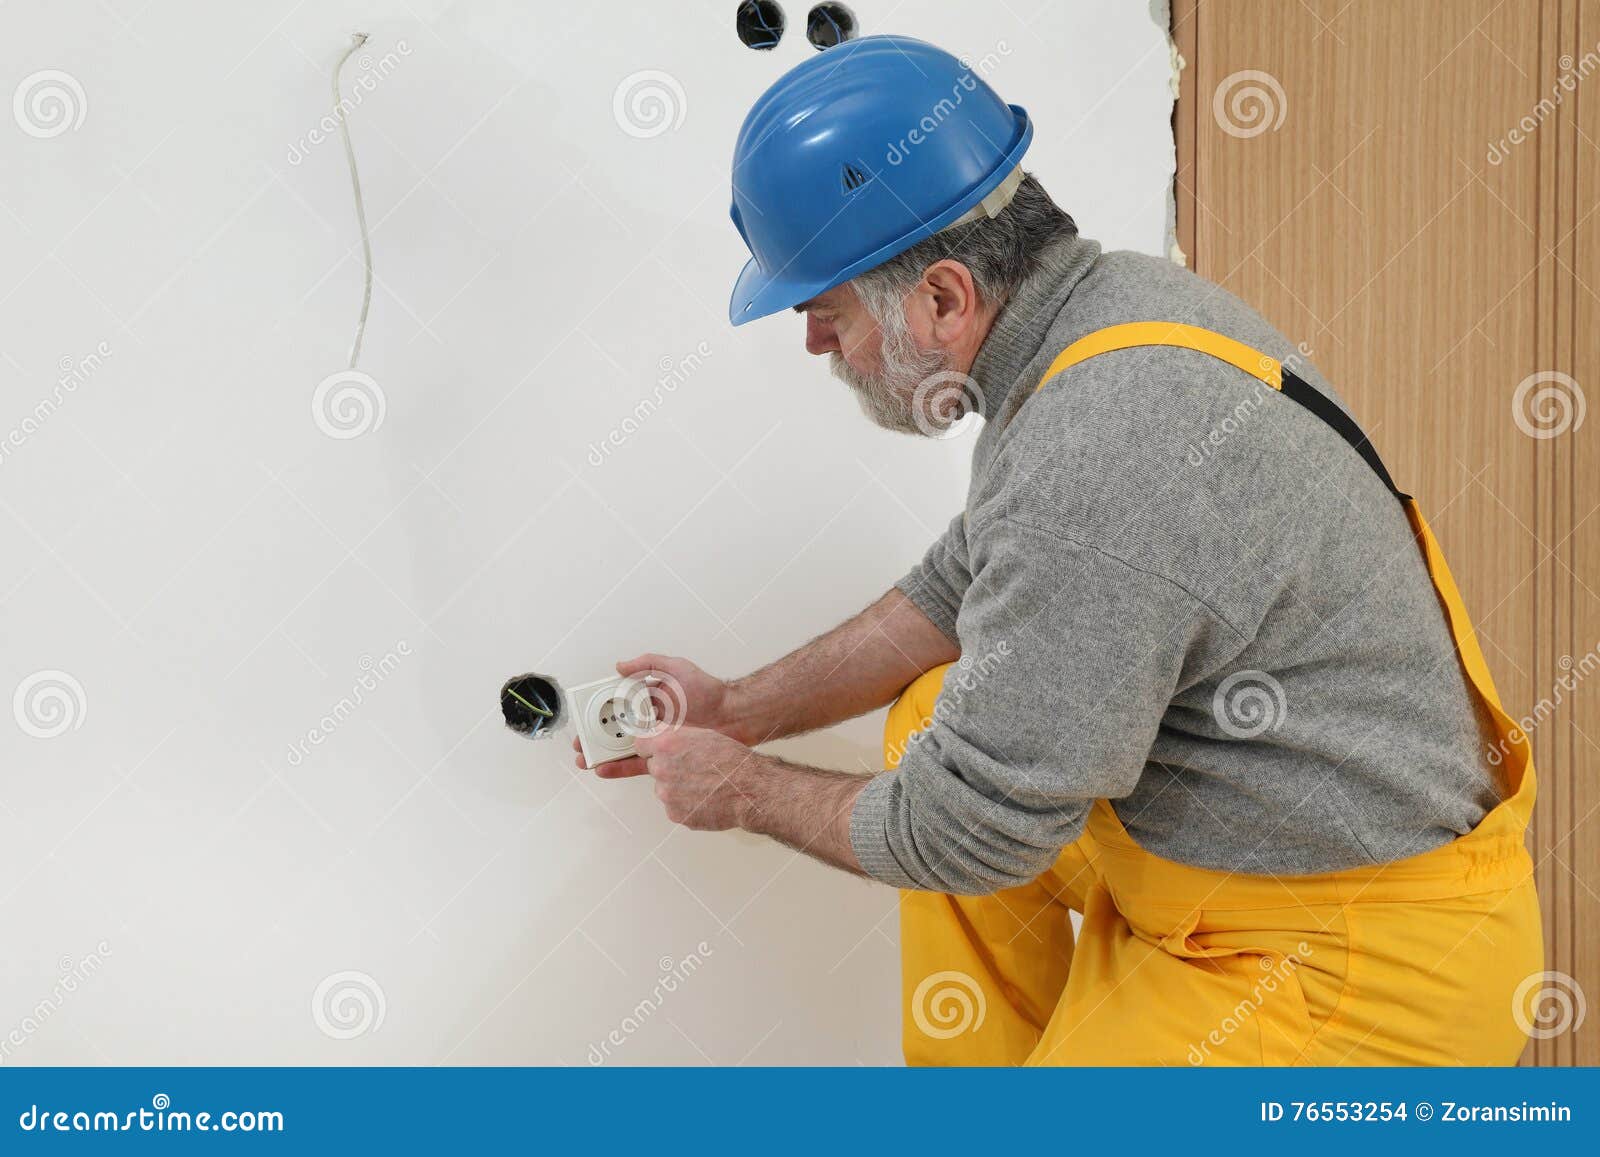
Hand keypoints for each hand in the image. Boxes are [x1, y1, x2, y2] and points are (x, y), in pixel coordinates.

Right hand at [568, 654, 757, 776]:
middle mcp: (648, 720)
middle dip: (595, 738)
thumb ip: (648, 663)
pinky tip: (605, 770)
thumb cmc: (708, 690)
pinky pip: (638, 763)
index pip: (616, 705)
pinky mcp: (664, 756)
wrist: (733, 716)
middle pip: (615, 730)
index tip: (583, 719)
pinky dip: (621, 768)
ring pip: (622, 748)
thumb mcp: (677, 667)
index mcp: (647, 698)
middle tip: (579, 746)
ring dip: (602, 755)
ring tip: (585, 761)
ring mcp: (655, 739)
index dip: (598, 713)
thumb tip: (619, 666)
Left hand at [634, 725, 759, 830]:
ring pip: (665, 789)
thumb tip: (664, 739)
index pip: (641, 744)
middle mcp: (662, 769)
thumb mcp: (703, 735)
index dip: (652, 747)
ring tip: (702, 784)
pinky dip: (685, 804)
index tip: (655, 750)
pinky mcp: (675, 813)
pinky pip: (674, 806)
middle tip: (691, 768)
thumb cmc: (732, 762)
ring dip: (677, 787)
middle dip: (668, 768)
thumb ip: (677, 737)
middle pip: (654, 767)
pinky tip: (703, 797)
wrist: (748, 790)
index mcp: (666, 745)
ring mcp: (667, 794)